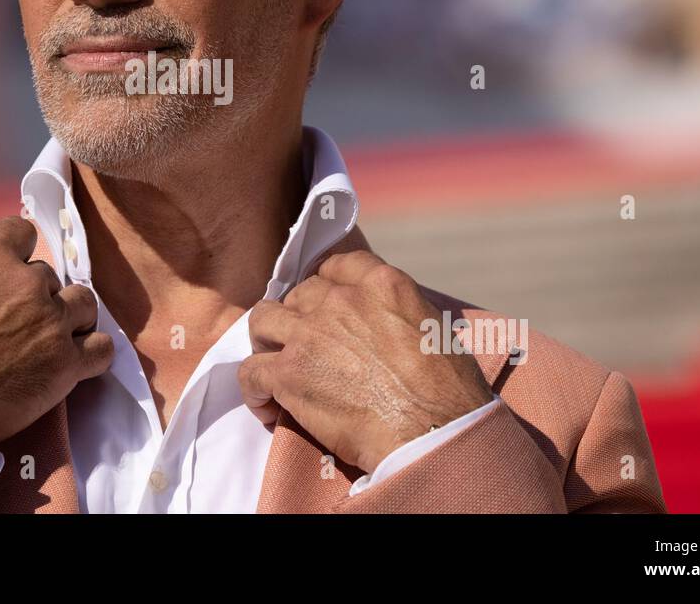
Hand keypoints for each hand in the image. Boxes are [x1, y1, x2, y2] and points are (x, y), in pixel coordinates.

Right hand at [0, 215, 114, 443]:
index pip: (22, 231)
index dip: (17, 252)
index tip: (13, 268)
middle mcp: (27, 283)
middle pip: (48, 275)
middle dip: (35, 295)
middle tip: (16, 321)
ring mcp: (51, 322)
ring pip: (84, 302)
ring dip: (70, 316)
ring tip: (53, 336)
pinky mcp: (66, 362)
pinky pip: (102, 348)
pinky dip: (93, 352)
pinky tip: (78, 359)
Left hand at [239, 249, 492, 474]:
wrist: (431, 433)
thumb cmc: (448, 392)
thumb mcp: (434, 328)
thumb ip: (399, 312)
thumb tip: (388, 323)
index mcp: (381, 284)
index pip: (336, 265)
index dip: (325, 285)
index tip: (325, 305)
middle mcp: (340, 300)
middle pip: (298, 294)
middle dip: (299, 317)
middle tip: (306, 345)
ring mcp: (309, 334)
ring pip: (262, 320)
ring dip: (266, 341)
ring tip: (274, 364)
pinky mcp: (288, 374)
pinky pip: (250, 371)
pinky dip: (255, 389)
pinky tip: (267, 406)